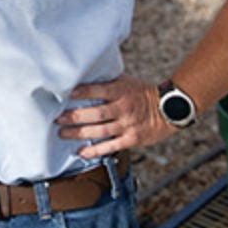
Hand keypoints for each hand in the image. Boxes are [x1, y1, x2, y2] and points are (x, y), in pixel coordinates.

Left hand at [55, 74, 175, 158]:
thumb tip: (84, 75)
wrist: (170, 109)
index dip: (82, 92)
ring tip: (62, 133)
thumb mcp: (126, 81)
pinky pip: (111, 146)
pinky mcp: (132, 139)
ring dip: (79, 133)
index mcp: (121, 91)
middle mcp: (123, 108)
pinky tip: (81, 152)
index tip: (66, 94)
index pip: (98, 90)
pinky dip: (96, 150)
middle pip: (95, 113)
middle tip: (57, 118)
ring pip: (100, 131)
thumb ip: (107, 81)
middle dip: (74, 116)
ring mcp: (127, 125)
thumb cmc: (143, 93)